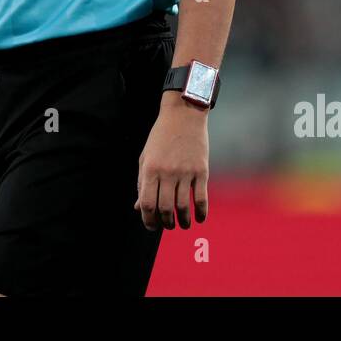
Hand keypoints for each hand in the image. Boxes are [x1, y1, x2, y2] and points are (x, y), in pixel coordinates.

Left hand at [134, 92, 209, 229]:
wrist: (183, 115)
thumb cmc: (161, 137)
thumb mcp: (145, 157)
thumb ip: (142, 183)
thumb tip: (139, 208)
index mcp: (150, 169)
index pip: (147, 203)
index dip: (148, 220)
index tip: (151, 225)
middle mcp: (167, 172)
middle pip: (165, 208)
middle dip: (165, 223)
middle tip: (167, 226)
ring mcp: (186, 172)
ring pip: (183, 206)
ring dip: (182, 221)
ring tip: (182, 224)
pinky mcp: (202, 171)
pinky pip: (201, 198)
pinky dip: (201, 213)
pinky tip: (198, 219)